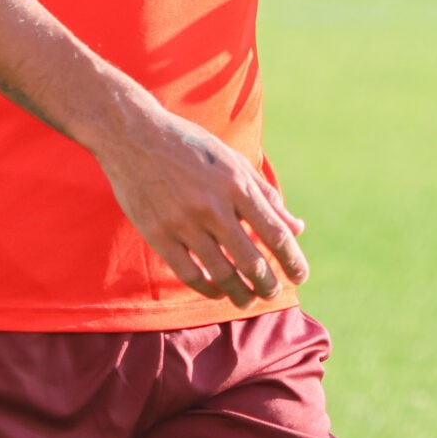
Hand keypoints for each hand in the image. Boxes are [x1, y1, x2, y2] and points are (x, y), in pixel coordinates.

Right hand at [93, 103, 308, 305]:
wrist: (135, 137)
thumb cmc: (192, 147)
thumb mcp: (235, 163)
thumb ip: (267, 196)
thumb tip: (297, 228)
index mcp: (237, 185)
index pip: (275, 233)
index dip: (292, 260)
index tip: (301, 276)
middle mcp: (214, 207)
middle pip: (251, 260)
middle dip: (268, 284)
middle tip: (275, 293)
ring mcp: (184, 223)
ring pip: (221, 273)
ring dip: (240, 293)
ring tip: (249, 300)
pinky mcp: (158, 235)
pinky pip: (189, 273)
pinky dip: (208, 287)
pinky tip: (218, 291)